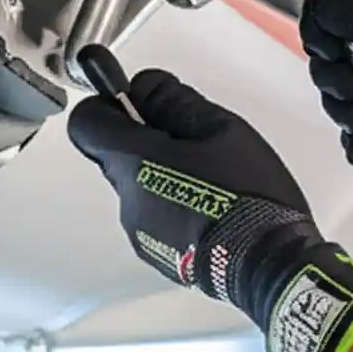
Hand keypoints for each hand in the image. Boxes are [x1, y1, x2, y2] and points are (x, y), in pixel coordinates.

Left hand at [68, 69, 352, 351]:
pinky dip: (173, 206)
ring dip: (163, 176)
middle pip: (116, 155)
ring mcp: (138, 231)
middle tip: (195, 141)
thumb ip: (175, 101)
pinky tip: (212, 209)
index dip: (108, 105)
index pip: (85, 122)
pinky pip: (153, 215)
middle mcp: (126, 198)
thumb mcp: (222, 130)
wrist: (267, 265)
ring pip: (137, 186)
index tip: (139, 102)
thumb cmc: (247, 196)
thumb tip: (144, 86)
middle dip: (148, 141)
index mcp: (135, 161)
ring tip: (212, 180)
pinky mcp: (154, 253)